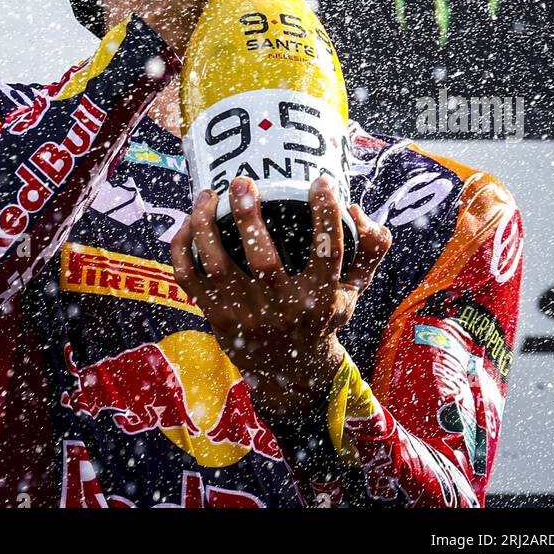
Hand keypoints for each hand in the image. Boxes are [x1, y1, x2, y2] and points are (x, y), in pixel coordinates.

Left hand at [170, 176, 391, 419]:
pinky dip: (183, 248)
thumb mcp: (353, 288)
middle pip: (263, 260)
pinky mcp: (216, 316)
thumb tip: (356, 208)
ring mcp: (245, 314)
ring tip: (207, 194)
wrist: (290, 372)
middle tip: (243, 180)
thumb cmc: (322, 316)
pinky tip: (189, 221)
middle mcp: (281, 308)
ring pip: (217, 265)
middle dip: (249, 217)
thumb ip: (370, 248)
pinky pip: (189, 278)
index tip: (320, 182)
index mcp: (320, 298)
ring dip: (206, 225)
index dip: (327, 216)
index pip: (328, 254)